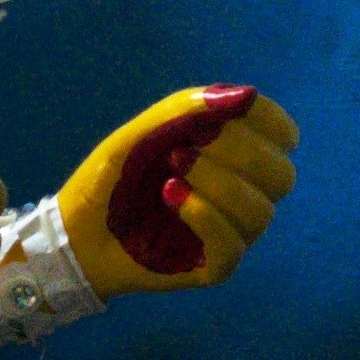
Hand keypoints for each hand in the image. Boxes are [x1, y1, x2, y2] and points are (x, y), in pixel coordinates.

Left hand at [59, 85, 297, 292]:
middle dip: (239, 151)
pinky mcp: (215, 265)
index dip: (266, 119)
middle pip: (281, 173)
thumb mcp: (142, 133)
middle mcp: (242, 195)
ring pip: (260, 210)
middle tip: (185, 147)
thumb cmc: (113, 177)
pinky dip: (204, 215)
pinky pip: (233, 243)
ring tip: (172, 173)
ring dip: (217, 183)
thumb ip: (187, 109)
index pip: (283, 136)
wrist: (76, 230)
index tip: (227, 112)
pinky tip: (171, 198)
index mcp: (234, 158)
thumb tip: (245, 95)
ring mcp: (232, 232)